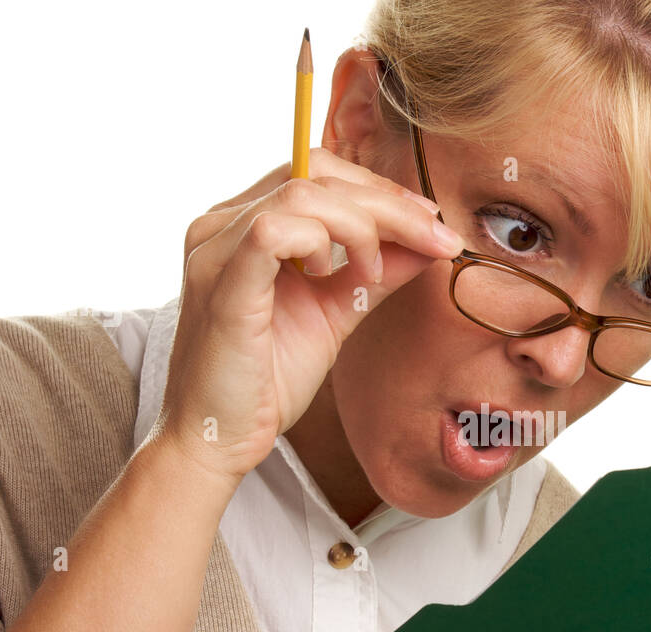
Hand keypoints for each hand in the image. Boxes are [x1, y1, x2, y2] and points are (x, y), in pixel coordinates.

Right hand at [150, 147, 465, 485]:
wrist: (218, 441)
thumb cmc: (266, 382)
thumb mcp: (335, 313)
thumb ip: (375, 274)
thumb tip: (429, 244)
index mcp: (243, 224)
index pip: (317, 172)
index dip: (380, 188)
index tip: (432, 224)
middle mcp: (220, 224)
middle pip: (314, 171)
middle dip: (387, 200)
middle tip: (435, 236)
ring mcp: (215, 249)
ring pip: (302, 192)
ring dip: (363, 224)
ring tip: (375, 272)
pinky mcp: (221, 283)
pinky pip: (274, 230)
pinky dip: (324, 242)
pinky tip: (340, 276)